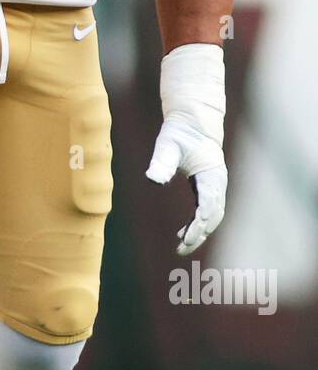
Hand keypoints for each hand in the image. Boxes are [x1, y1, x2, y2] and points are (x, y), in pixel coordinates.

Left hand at [146, 44, 226, 255]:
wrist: (193, 121)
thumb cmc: (180, 132)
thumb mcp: (168, 144)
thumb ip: (161, 162)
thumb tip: (151, 178)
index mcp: (212, 174)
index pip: (209, 203)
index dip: (200, 222)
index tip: (188, 236)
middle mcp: (218, 182)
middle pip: (214, 215)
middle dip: (200, 233)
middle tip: (181, 248)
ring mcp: (216, 186)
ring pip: (213, 217)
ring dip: (200, 232)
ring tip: (181, 246)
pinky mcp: (209, 189)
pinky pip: (208, 212)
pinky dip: (198, 225)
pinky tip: (182, 233)